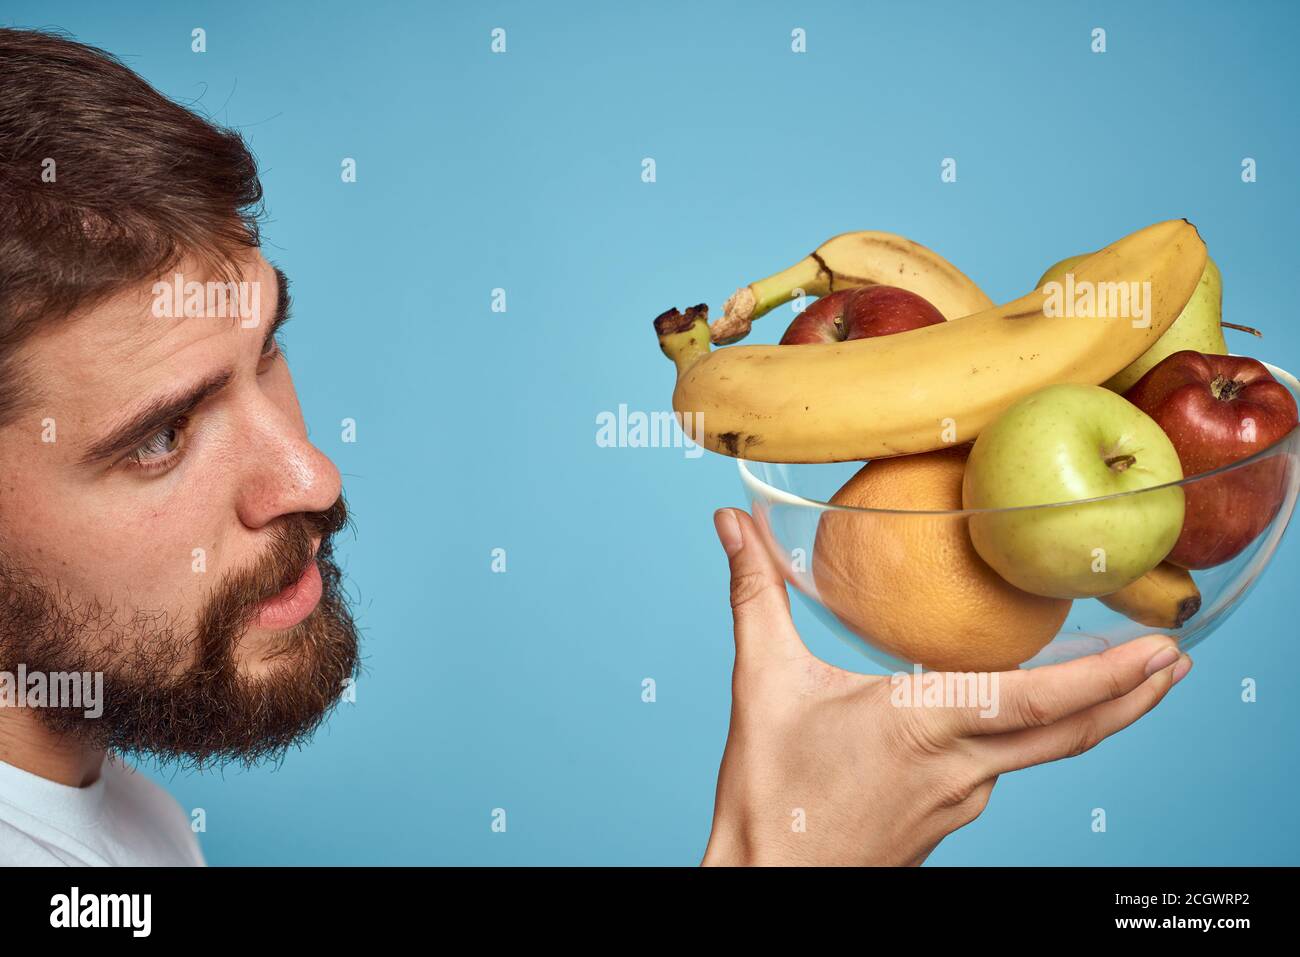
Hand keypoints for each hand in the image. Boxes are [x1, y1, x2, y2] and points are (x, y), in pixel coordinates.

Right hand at [702, 507, 1190, 866]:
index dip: (1112, 678)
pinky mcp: (945, 819)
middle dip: (1132, 698)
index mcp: (925, 725)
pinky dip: (1021, 737)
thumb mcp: (760, 682)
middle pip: (1070, 733)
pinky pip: (996, 769)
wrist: (767, 884)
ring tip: (1102, 680)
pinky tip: (999, 720)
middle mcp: (961, 768)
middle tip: (1175, 663)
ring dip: (1077, 716)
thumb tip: (732, 523)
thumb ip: (754, 594)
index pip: (1041, 701)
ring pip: (1033, 752)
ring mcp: (959, 801)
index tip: (1162, 652)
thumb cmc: (768, 794)